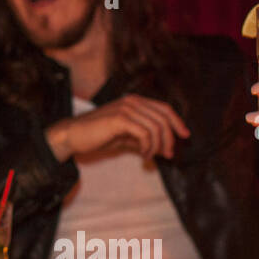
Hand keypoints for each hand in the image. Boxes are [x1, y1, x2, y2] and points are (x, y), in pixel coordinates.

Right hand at [45, 94, 189, 160]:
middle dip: (169, 138)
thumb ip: (143, 138)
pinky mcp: (120, 119)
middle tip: (168, 154)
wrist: (74, 135)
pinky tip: (142, 155)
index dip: (177, 122)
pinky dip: (148, 147)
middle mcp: (132, 101)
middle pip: (163, 118)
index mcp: (134, 102)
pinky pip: (145, 134)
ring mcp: (126, 109)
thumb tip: (162, 147)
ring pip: (156, 127)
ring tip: (149, 156)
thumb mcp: (125, 136)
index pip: (164, 108)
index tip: (184, 136)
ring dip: (157, 146)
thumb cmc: (97, 135)